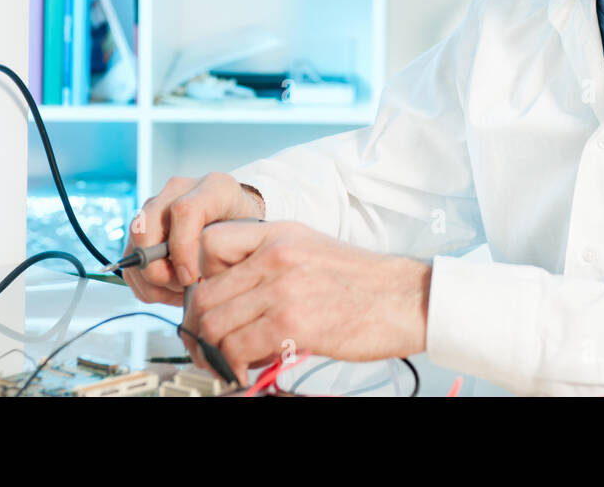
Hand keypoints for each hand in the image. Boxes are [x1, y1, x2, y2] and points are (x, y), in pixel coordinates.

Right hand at [120, 173, 264, 305]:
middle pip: (144, 228)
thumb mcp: (249, 236)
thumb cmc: (244, 227)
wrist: (237, 217)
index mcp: (211, 187)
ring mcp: (156, 207)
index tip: (191, 277)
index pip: (183, 211)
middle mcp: (177, 191)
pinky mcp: (144, 228)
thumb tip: (197, 281)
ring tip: (181, 292)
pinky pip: (131, 264)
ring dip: (152, 283)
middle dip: (157, 269)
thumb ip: (226, 251)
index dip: (182, 248)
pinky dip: (147, 286)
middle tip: (182, 286)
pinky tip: (172, 289)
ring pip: (133, 250)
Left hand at [181, 220, 430, 382]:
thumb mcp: (311, 249)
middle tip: (207, 347)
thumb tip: (229, 294)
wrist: (406, 299)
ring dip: (213, 352)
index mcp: (278, 233)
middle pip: (204, 293)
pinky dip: (233, 366)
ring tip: (227, 363)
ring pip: (214, 324)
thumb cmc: (363, 282)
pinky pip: (237, 348)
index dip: (198, 277)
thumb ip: (269, 261)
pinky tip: (247, 370)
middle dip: (198, 327)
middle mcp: (275, 255)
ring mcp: (282, 288)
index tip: (206, 300)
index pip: (209, 243)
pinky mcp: (292, 324)